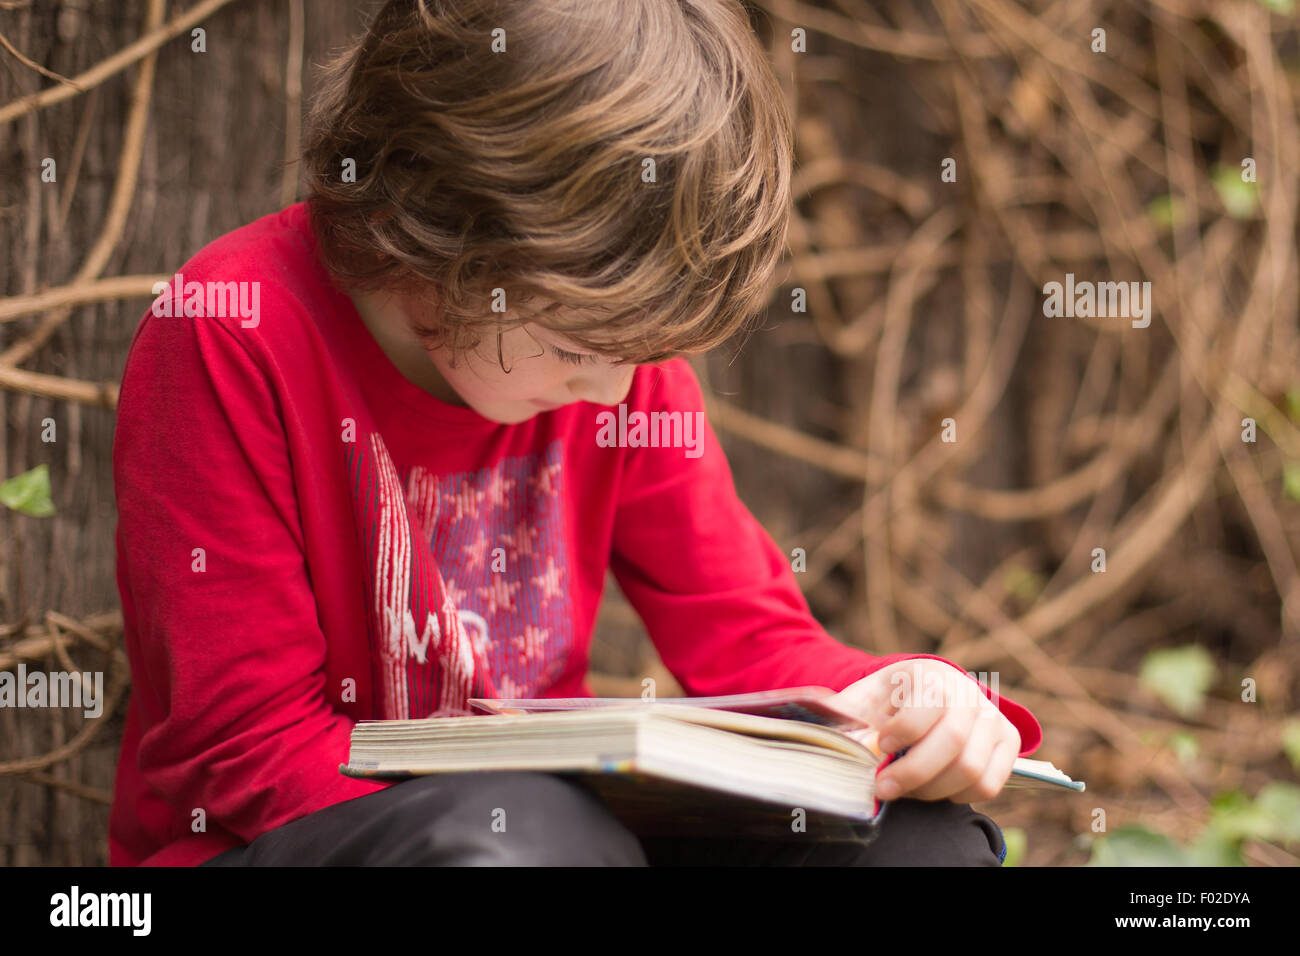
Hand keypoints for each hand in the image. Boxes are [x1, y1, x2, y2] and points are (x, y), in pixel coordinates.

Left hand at [826, 659, 1020, 803]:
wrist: (919, 696)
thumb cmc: (885, 702)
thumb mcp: (861, 701)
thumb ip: (844, 718)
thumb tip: (827, 738)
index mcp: (930, 675)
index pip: (927, 707)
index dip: (902, 733)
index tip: (881, 746)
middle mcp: (968, 693)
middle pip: (952, 744)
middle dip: (913, 774)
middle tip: (884, 788)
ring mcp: (991, 718)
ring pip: (971, 769)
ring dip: (932, 789)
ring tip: (906, 789)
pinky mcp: (1006, 743)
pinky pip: (989, 784)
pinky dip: (959, 796)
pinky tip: (933, 789)